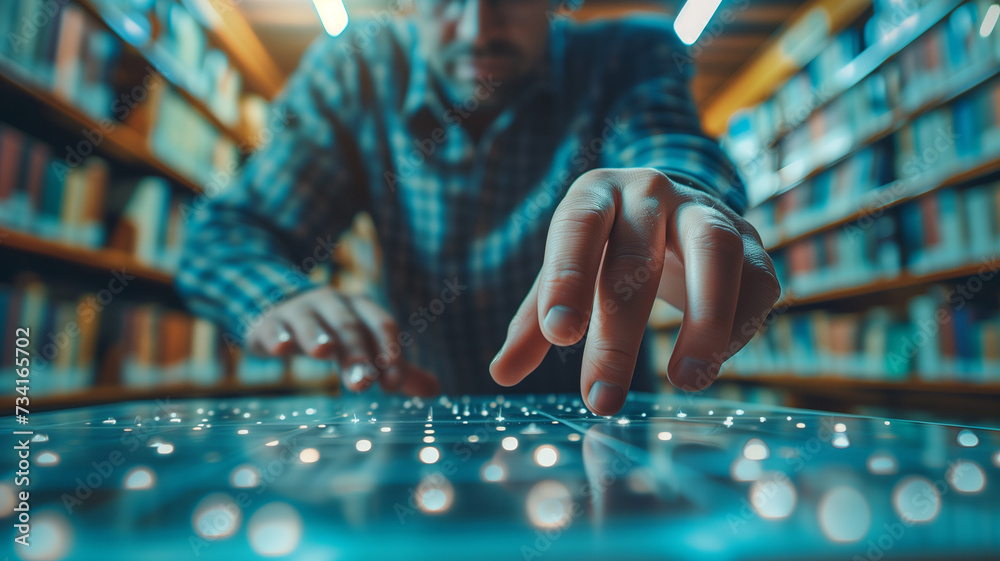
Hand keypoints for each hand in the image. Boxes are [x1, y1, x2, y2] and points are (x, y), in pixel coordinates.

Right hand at [245, 286, 439, 396]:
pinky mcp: (269, 324)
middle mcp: (333, 304)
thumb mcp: (366, 345)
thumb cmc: (334, 333)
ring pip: (311, 323)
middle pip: (349, 328)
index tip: (393, 383)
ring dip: (318, 335)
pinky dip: (278, 338)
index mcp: (362, 309)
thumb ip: (397, 368)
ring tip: (323, 353)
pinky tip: (281, 350)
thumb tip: (436, 390)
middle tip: (362, 384)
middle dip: (357, 354)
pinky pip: (274, 329)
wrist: (279, 309)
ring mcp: (299, 312)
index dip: (390, 351)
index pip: (383, 325)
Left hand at [490, 168, 779, 413]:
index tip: (559, 336)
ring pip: (716, 251)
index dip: (568, 276)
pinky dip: (739, 324)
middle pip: (638, 257)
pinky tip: (711, 362)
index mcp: (597, 194)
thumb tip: (500, 373)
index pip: (579, 226)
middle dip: (619, 334)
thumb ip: (534, 320)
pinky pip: (757, 278)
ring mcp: (707, 210)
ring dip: (704, 322)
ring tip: (683, 383)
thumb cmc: (607, 246)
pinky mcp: (752, 239)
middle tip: (602, 399)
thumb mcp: (566, 271)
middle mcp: (652, 192)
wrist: (673, 204)